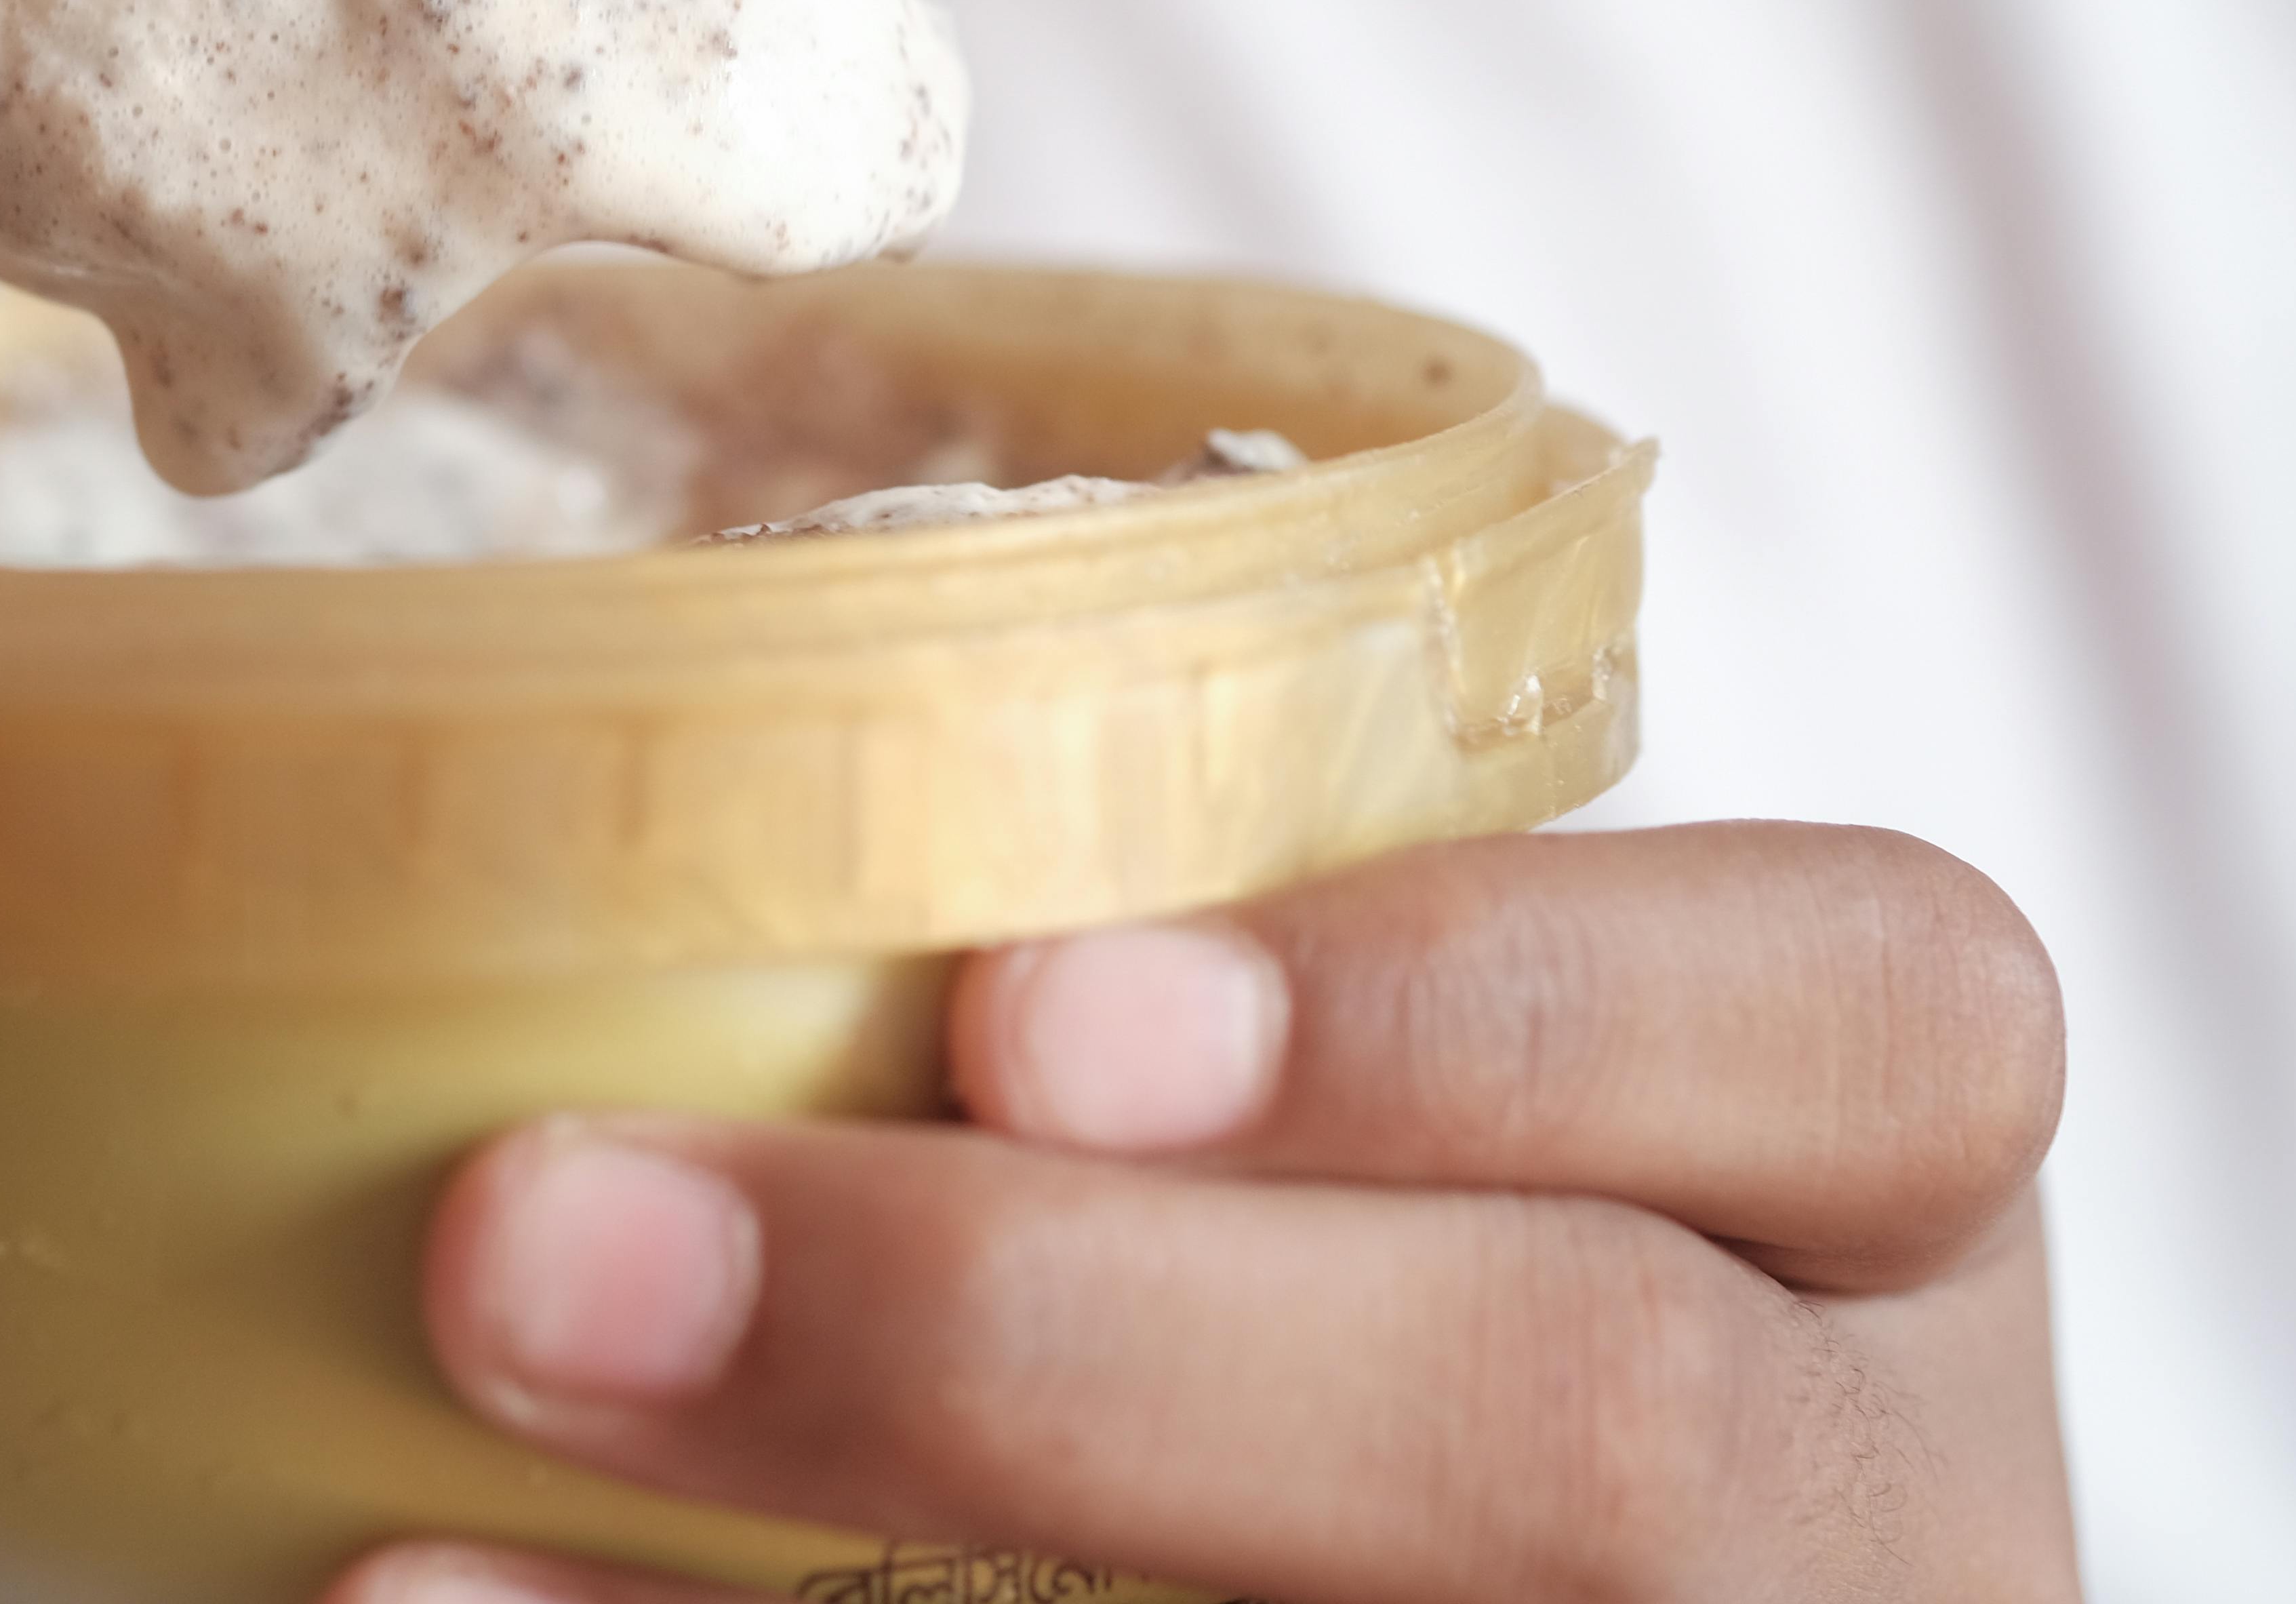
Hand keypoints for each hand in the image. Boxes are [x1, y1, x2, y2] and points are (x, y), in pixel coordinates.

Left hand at [332, 822, 2076, 1603]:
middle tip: (530, 1242)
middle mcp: (1866, 1499)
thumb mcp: (1378, 1092)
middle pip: (1593, 1427)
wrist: (1403, 1533)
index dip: (1456, 1009)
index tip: (1008, 1015)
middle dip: (1034, 1342)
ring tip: (423, 1519)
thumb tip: (599, 768)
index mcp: (1868, 1192)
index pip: (1872, 1017)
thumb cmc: (1344, 1239)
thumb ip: (1136, 975)